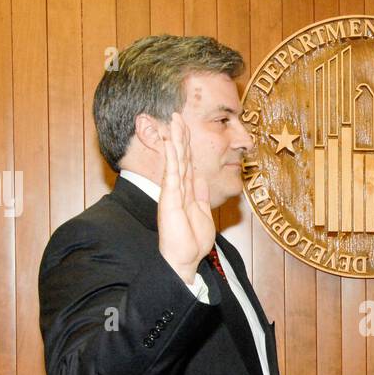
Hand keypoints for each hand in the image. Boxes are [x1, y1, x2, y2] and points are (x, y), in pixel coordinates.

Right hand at [157, 113, 215, 283]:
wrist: (184, 259)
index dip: (188, 146)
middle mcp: (178, 188)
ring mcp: (173, 191)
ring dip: (175, 139)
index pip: (188, 163)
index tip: (187, 129)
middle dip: (180, 135)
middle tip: (178, 115)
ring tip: (174, 120)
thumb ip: (202, 194)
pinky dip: (171, 155)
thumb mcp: (203, 213)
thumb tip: (202, 178)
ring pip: (175, 160)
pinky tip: (171, 141)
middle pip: (181, 156)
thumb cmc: (192, 242)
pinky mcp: (170, 197)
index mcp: (187, 192)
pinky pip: (172, 172)